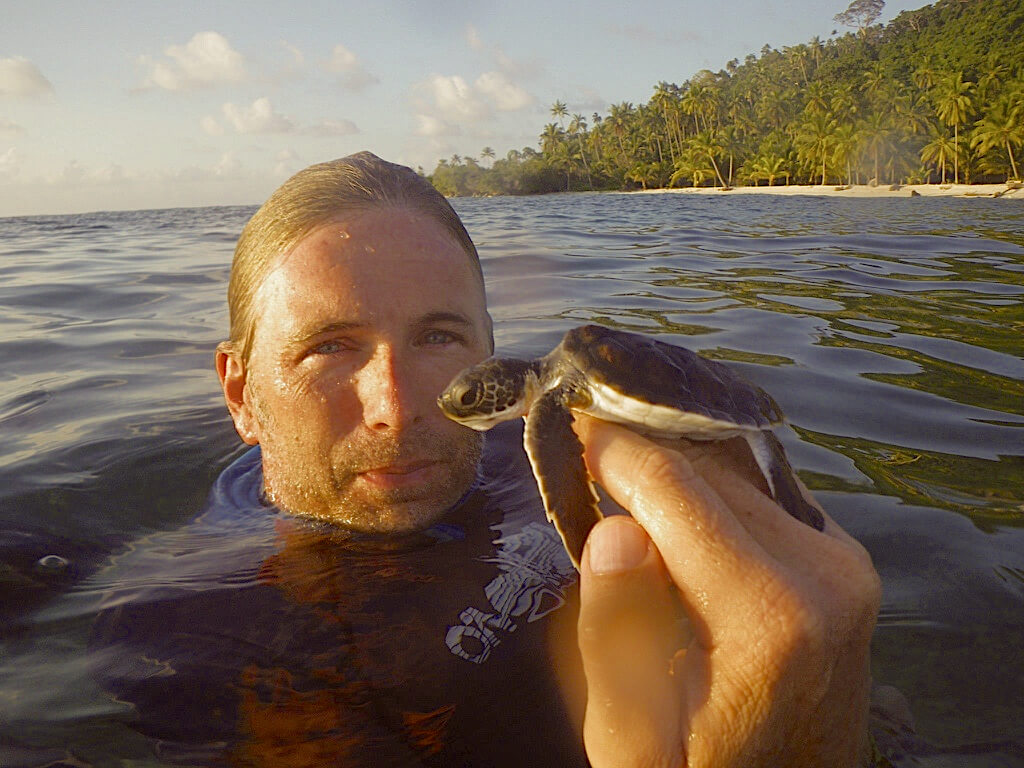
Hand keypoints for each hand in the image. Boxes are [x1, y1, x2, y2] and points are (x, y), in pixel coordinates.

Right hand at [572, 414, 880, 767]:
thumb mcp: (632, 737)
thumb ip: (618, 636)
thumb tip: (614, 529)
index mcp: (769, 614)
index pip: (675, 488)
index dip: (613, 446)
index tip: (568, 416)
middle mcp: (825, 572)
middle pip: (708, 473)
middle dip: (640, 453)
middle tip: (579, 440)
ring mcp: (844, 563)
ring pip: (736, 477)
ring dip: (673, 470)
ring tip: (614, 468)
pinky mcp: (844, 562)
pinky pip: (764, 499)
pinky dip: (709, 492)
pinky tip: (668, 509)